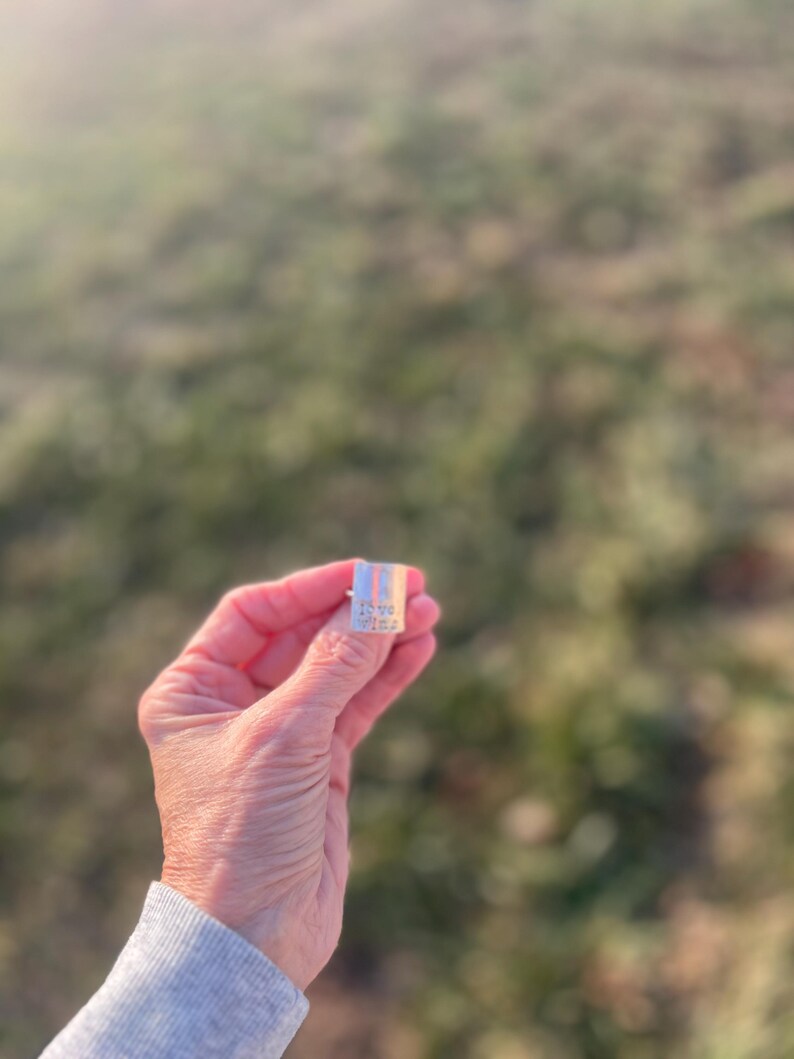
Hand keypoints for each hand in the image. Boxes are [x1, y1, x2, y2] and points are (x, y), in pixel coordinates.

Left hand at [137, 558, 439, 990]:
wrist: (255, 937)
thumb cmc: (242, 833)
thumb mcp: (285, 735)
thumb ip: (335, 663)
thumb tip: (380, 599)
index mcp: (192, 690)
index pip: (255, 613)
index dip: (312, 587)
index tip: (368, 574)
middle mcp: (232, 705)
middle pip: (302, 634)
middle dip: (357, 611)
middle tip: (413, 587)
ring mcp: (281, 734)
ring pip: (337, 667)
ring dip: (381, 639)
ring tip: (429, 612)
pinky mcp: (320, 763)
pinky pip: (356, 705)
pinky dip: (387, 676)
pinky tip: (419, 648)